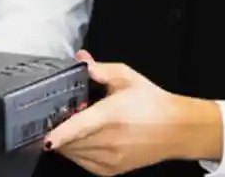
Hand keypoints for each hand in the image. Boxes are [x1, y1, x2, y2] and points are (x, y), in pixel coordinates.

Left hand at [42, 51, 221, 175]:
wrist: (177, 130)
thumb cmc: (152, 103)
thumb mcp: (126, 77)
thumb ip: (99, 69)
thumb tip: (81, 59)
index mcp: (111, 115)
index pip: (80, 127)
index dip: (61, 133)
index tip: (47, 137)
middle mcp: (110, 140)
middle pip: (70, 141)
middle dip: (60, 128)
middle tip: (68, 114)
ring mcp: (111, 158)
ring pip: (74, 154)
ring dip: (67, 141)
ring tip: (80, 124)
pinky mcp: (111, 170)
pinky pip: (82, 163)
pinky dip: (77, 152)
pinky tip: (86, 138)